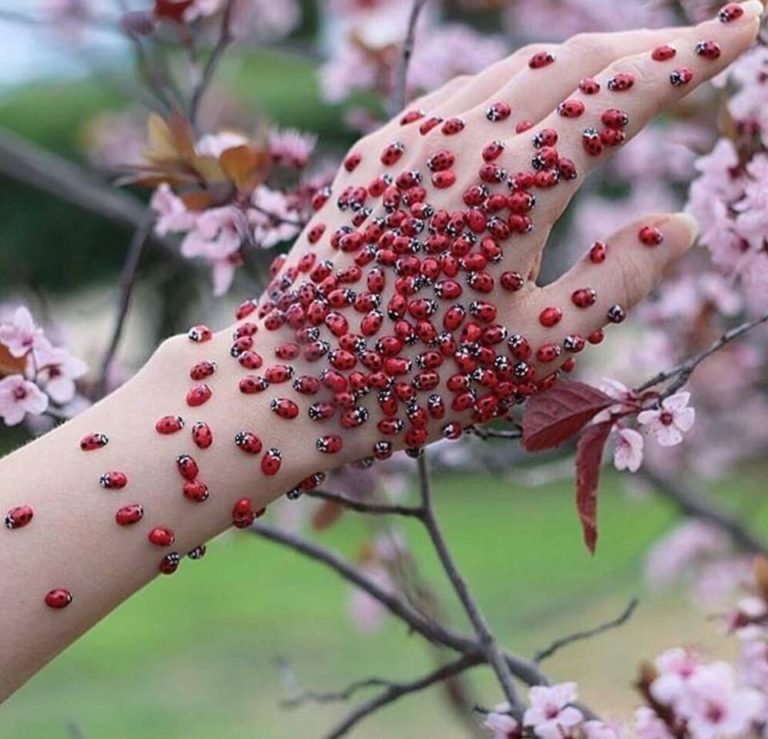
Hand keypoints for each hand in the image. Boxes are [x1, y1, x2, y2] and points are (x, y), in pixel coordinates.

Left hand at [217, 1, 761, 472]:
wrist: (302, 379)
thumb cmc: (419, 379)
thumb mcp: (537, 348)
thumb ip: (618, 280)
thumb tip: (680, 226)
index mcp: (510, 188)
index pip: (623, 94)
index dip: (696, 53)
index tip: (749, 16)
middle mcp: (457, 143)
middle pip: (570, 61)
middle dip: (641, 48)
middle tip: (688, 53)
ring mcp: (407, 141)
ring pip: (510, 70)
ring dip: (573, 65)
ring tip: (614, 80)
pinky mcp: (374, 154)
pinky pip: (456, 97)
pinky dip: (508, 90)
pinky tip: (524, 111)